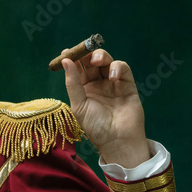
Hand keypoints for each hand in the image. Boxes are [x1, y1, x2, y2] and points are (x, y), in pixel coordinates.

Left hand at [62, 49, 150, 167]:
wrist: (118, 140)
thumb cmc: (96, 127)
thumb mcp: (79, 106)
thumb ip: (73, 83)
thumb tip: (65, 60)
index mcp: (84, 88)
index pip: (77, 68)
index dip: (72, 58)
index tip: (66, 51)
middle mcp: (97, 83)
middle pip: (91, 61)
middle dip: (87, 54)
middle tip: (84, 52)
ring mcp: (112, 82)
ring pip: (106, 61)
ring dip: (101, 56)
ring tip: (97, 61)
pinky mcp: (127, 84)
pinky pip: (122, 68)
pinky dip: (117, 67)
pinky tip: (112, 77)